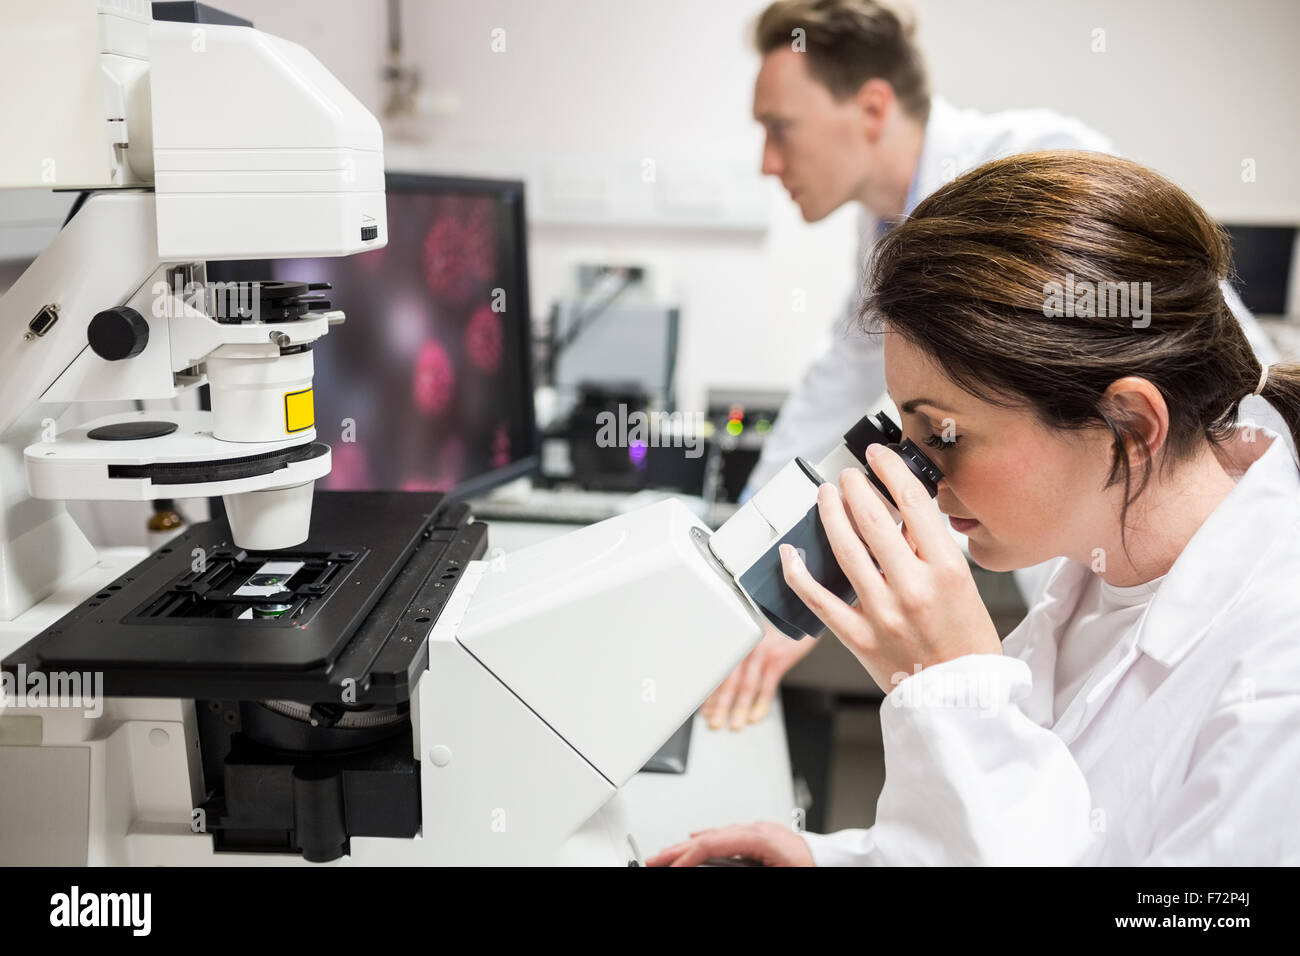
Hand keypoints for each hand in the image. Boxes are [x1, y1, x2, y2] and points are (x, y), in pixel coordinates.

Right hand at [646, 822, 814, 866]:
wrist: (840, 863)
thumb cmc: (815, 869)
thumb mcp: (778, 875)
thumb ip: (740, 871)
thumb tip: (712, 868)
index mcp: (760, 837)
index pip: (712, 844)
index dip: (686, 857)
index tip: (669, 869)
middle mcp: (759, 829)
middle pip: (708, 836)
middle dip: (678, 849)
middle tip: (654, 860)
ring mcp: (762, 831)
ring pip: (716, 834)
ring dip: (690, 845)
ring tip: (669, 855)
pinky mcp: (766, 837)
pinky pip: (729, 835)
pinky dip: (709, 839)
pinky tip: (699, 840)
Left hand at [701, 623, 816, 729]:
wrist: (800, 611)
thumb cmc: (775, 624)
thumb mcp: (754, 634)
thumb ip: (741, 653)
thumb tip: (726, 681)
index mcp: (736, 640)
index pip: (718, 670)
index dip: (710, 692)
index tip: (704, 709)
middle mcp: (745, 644)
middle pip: (729, 680)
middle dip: (720, 705)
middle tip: (714, 723)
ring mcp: (761, 651)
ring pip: (746, 685)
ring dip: (739, 708)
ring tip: (734, 725)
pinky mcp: (778, 657)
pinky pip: (768, 685)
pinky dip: (761, 703)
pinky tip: (755, 717)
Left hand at [777, 444, 1000, 692]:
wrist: (961, 697)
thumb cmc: (965, 640)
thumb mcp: (962, 584)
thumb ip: (929, 548)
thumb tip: (899, 510)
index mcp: (946, 569)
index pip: (912, 503)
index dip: (889, 470)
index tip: (876, 457)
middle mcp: (912, 587)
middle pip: (872, 520)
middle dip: (853, 488)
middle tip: (845, 476)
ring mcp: (882, 613)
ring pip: (844, 550)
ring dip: (829, 515)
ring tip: (825, 496)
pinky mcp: (859, 637)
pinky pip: (819, 600)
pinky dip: (799, 574)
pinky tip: (790, 553)